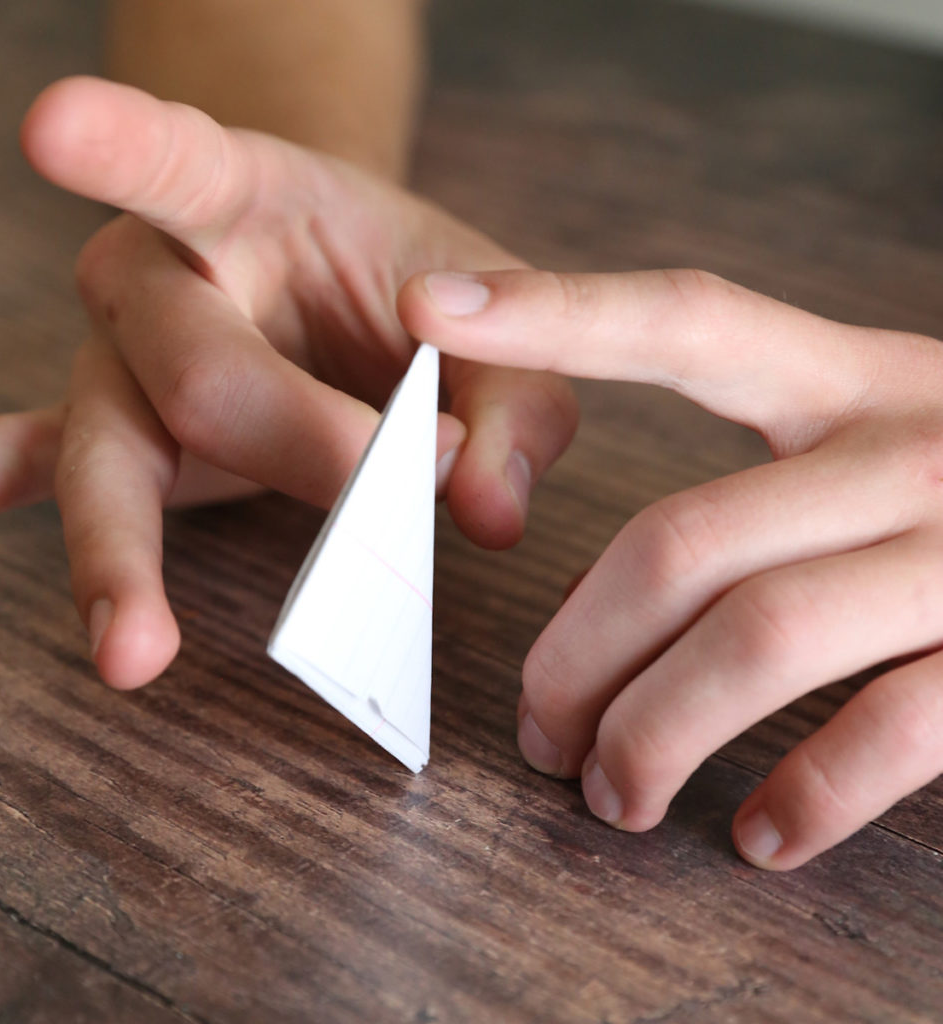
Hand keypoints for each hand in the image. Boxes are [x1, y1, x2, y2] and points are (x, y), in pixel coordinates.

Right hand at [0, 77, 575, 688]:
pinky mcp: (120, 428)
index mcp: (252, 200)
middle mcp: (162, 274)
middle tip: (400, 496)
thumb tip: (488, 513)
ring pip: (105, 447)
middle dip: (299, 445)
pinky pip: (41, 456)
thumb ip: (513, 405)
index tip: (52, 125)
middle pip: (196, 368)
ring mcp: (125, 356)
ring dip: (124, 551)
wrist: (355, 278)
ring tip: (134, 647)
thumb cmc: (428, 296)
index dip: (123, 144)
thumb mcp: (502, 333)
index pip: (182, 160)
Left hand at [399, 266, 942, 869]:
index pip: (681, 319)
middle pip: (678, 542)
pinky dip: (806, 795)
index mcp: (855, 376)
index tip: (428, 305)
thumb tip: (622, 589)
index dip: (550, 310)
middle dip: (576, 652)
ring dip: (656, 735)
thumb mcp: (881, 435)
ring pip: (758, 640)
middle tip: (536, 729)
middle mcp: (910, 443)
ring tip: (610, 795)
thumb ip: (766, 478)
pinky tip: (756, 836)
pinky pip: (893, 731)